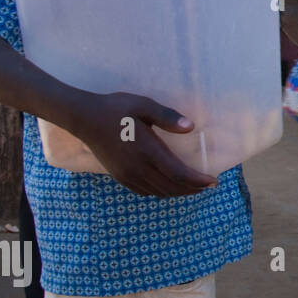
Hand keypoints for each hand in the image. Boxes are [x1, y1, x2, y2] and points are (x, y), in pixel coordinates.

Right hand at [64, 91, 218, 197]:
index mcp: (147, 151)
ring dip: (179, 192)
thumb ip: (167, 117)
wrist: (84, 118)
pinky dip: (162, 192)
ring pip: (159, 191)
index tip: (213, 181)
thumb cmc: (116, 109)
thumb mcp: (143, 106)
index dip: (198, 181)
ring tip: (194, 187)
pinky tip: (169, 186)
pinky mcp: (120, 176)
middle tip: (209, 186)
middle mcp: (138, 168)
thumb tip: (190, 127)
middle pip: (171, 187)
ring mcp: (127, 175)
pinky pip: (145, 191)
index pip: (178, 174)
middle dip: (193, 189)